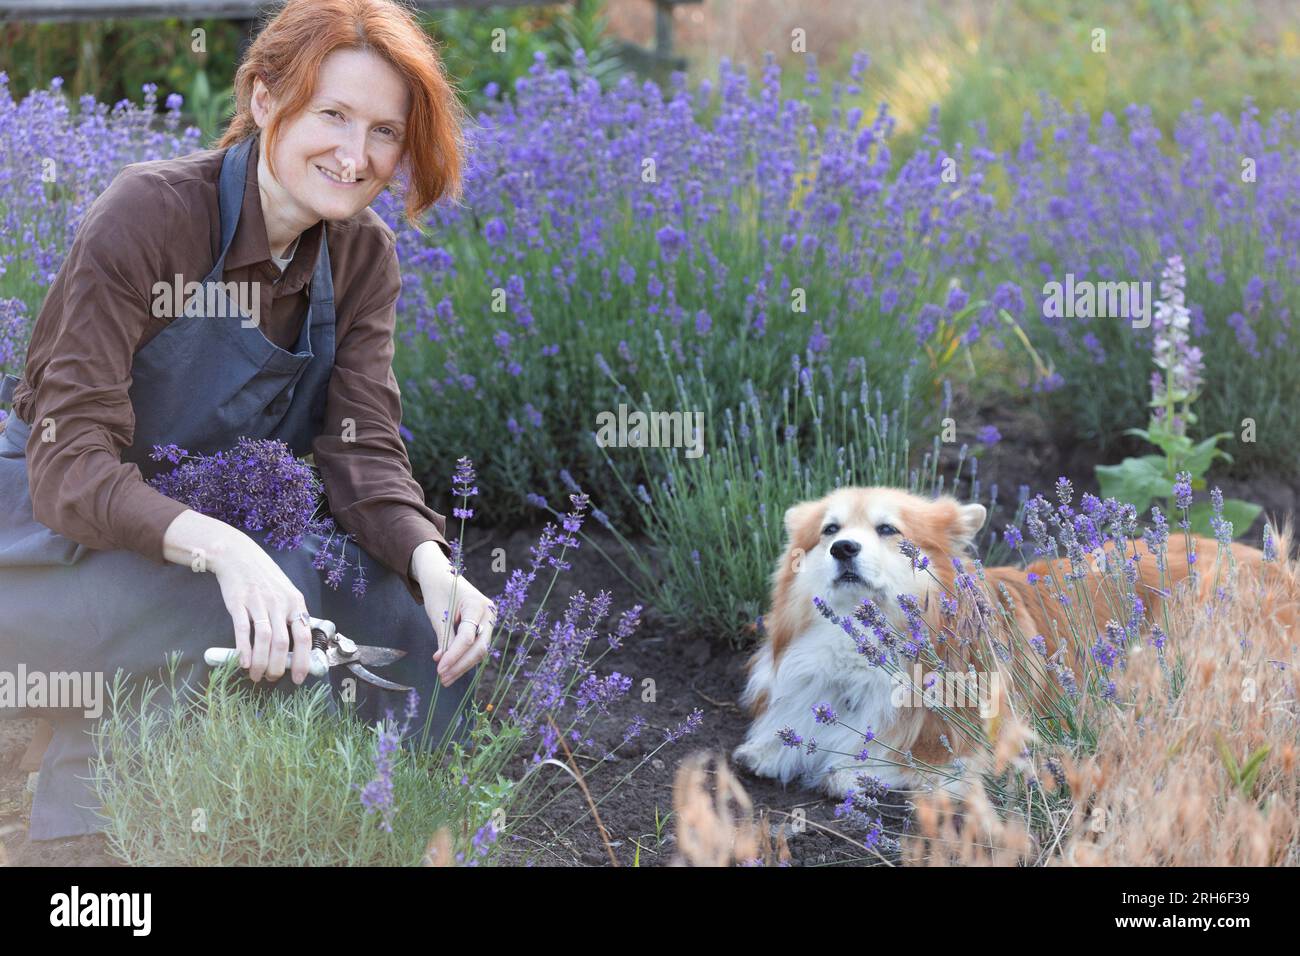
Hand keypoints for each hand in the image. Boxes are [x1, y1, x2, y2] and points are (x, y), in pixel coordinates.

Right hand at [205, 526, 313, 685]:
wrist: (239, 556)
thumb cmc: (265, 578)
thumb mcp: (286, 593)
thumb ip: (291, 616)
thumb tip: (297, 648)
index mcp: (295, 603)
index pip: (304, 636)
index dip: (304, 660)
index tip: (300, 678)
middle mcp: (280, 604)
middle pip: (283, 643)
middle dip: (279, 666)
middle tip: (273, 679)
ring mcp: (259, 603)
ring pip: (264, 639)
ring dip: (261, 663)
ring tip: (257, 676)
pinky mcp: (238, 602)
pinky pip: (243, 630)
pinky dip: (244, 649)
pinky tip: (244, 663)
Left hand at [413, 542, 495, 686]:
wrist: (442, 576)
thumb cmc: (439, 591)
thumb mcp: (438, 614)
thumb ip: (444, 638)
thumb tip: (442, 662)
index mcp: (477, 604)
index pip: (467, 637)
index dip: (454, 655)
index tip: (439, 669)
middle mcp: (488, 613)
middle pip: (479, 647)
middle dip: (461, 665)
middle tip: (443, 678)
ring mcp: (489, 620)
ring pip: (479, 650)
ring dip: (462, 665)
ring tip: (445, 679)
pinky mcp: (484, 627)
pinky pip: (476, 646)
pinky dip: (463, 658)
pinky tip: (451, 669)